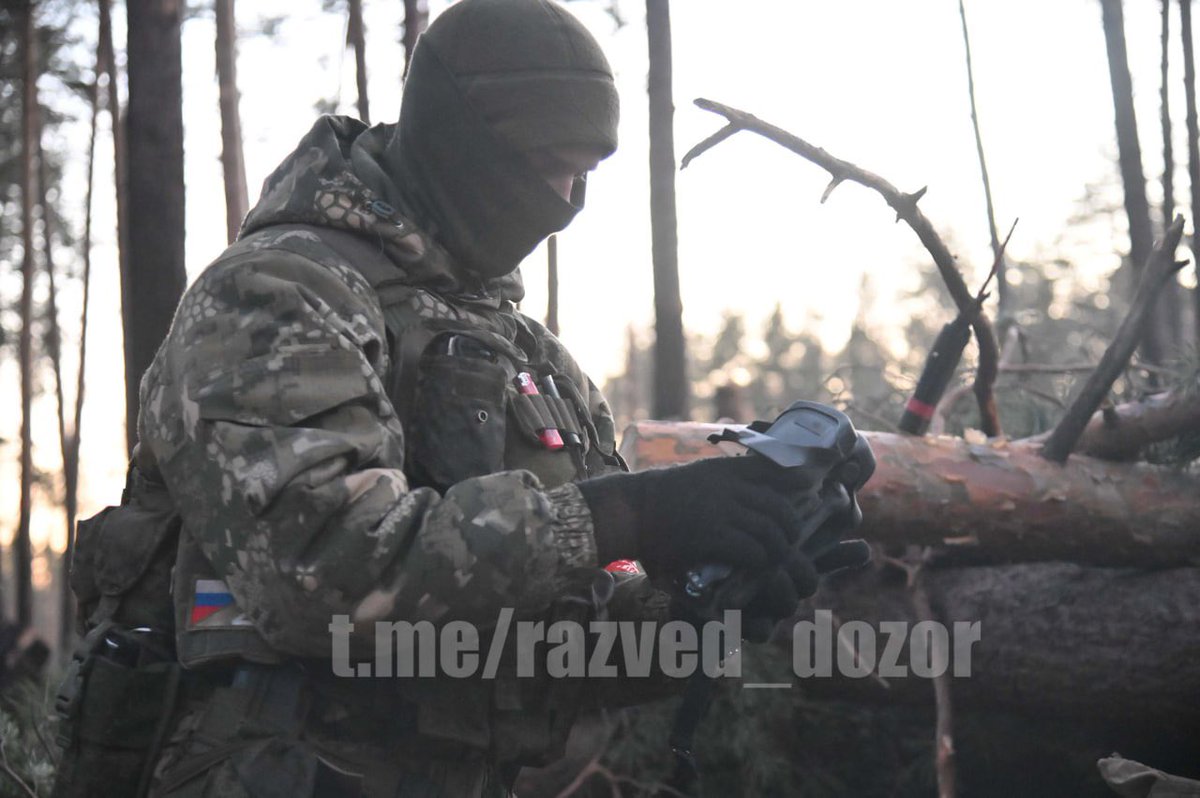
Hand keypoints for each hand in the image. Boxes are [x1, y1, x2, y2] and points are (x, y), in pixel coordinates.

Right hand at [578, 453, 819, 581]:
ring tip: (775, 562)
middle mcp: (731, 487)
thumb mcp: (700, 475)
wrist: (631, 510)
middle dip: (793, 530)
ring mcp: (723, 510)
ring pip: (773, 531)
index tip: (807, 499)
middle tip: (791, 545)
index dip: (799, 487)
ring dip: (780, 551)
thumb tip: (759, 494)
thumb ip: (730, 480)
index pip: (779, 473)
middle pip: (783, 507)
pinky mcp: (713, 536)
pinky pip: (754, 550)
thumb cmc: (664, 498)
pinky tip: (756, 569)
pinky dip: (762, 563)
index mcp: (730, 470)